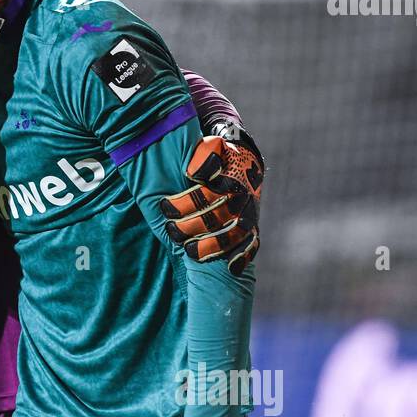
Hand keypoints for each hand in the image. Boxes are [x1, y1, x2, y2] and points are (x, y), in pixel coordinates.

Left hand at [160, 127, 263, 275]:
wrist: (243, 164)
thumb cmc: (215, 159)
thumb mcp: (209, 148)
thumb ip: (201, 154)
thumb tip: (194, 172)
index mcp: (229, 178)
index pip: (208, 194)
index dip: (185, 202)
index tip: (164, 206)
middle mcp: (241, 197)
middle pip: (218, 218)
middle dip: (191, 226)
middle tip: (171, 229)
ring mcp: (247, 214)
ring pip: (233, 235)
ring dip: (210, 246)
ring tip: (188, 249)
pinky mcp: (251, 228)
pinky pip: (251, 245)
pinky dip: (242, 257)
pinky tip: (230, 268)